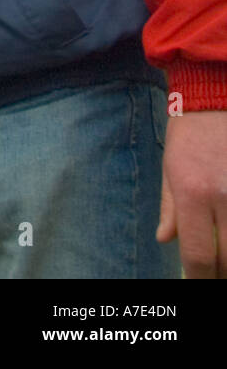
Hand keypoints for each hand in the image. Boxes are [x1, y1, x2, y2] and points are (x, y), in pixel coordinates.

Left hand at [156, 108, 226, 277]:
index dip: (199, 277)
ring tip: (224, 263)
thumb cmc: (189, 136)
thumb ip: (170, 209)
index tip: (197, 284)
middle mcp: (223, 197)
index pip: (198, 253)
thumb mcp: (170, 169)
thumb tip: (165, 240)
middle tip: (216, 277)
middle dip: (222, 274)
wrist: (215, 100)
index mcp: (193, 194)